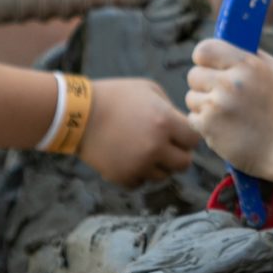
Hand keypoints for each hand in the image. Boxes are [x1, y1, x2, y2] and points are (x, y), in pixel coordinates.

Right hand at [78, 78, 200, 183]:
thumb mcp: (149, 90)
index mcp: (165, 122)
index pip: (194, 140)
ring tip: (143, 149)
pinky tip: (129, 158)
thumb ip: (171, 108)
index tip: (178, 132)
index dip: (188, 136)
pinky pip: (142, 182)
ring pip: (164, 176)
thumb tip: (184, 127)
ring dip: (158, 165)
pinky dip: (138, 174)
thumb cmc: (115, 96)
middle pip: (184, 163)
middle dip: (178, 154)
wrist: (77, 113)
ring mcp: (139, 165)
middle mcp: (155, 147)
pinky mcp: (123, 177)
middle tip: (166, 145)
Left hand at [185, 42, 272, 176]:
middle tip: (221, 94)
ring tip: (226, 114)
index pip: (204, 49)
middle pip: (194, 75)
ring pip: (191, 98)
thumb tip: (228, 45)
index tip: (211, 66)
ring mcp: (217, 106)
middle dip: (205, 84)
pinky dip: (205, 124)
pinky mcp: (209, 127)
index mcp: (246, 64)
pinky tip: (224, 127)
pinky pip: (193, 118)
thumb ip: (253, 55)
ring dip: (204, 105)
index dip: (204, 58)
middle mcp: (229, 83)